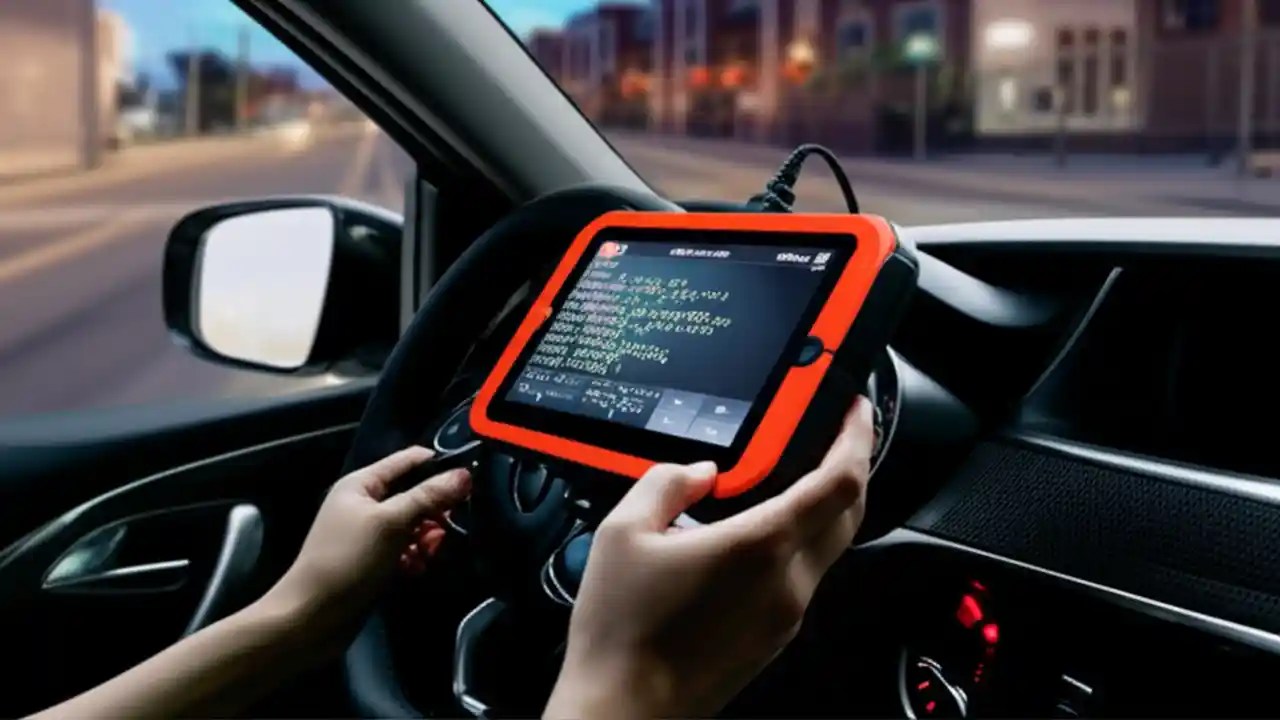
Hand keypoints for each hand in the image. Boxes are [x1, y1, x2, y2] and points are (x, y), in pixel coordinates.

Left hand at [261, 447, 470, 641]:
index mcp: (362, 484)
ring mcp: (370, 533)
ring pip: (414, 524)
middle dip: (435, 511)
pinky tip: (416, 569)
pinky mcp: (375, 559)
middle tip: (448, 529)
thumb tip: (465, 474)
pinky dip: (415, 556)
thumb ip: (428, 496)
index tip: (471, 481)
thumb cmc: (348, 560)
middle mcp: (366, 503)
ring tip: (429, 554)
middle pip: (415, 494)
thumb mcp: (391, 523)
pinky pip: (405, 549)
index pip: (410, 460)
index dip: (440, 465)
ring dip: (427, 538)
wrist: (312, 616)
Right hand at [545, 397, 874, 719]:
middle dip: (850, 466)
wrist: (624, 710)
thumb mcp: (623, 533)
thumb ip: (665, 483)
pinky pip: (802, 576)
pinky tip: (757, 533)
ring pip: (828, 546)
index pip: (841, 481)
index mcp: (760, 547)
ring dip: (823, 506)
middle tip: (833, 434)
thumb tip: (697, 471)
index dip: (857, 438)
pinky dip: (797, 542)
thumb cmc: (622, 633)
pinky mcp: (773, 638)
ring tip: (791, 476)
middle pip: (848, 513)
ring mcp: (786, 615)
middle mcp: (787, 582)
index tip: (855, 410)